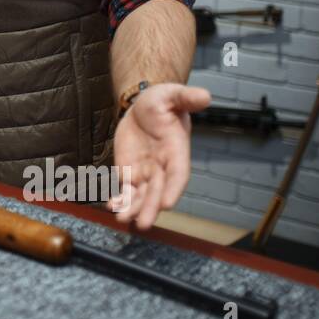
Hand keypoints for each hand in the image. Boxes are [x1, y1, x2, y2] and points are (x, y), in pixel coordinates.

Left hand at [107, 82, 210, 230]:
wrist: (142, 107)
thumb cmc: (162, 101)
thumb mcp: (172, 94)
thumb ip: (186, 97)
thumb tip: (205, 96)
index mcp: (176, 150)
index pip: (178, 173)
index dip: (173, 188)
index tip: (167, 204)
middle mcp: (163, 166)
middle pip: (158, 190)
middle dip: (150, 207)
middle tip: (143, 224)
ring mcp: (145, 171)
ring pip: (141, 194)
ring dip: (133, 208)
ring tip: (123, 220)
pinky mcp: (129, 171)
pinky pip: (125, 189)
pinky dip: (119, 199)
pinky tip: (112, 207)